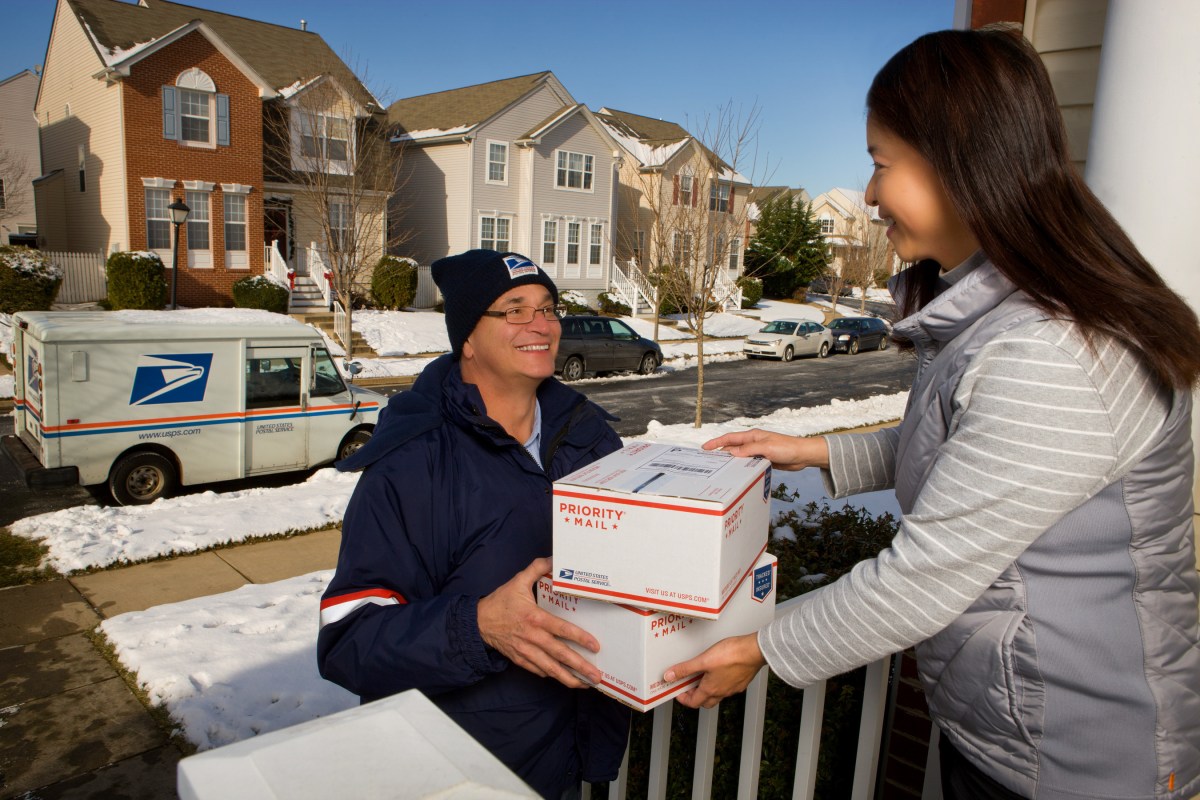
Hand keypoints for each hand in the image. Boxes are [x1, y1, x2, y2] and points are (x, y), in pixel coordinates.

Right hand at [476, 557, 602, 688]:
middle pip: (559, 654)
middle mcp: (532, 637)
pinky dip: (552, 675)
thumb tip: (554, 558)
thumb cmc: (500, 602)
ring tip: (585, 684)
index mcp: (534, 618)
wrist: (477, 622)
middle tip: (596, 676)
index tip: (595, 646)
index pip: (561, 630)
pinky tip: (566, 679)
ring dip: (569, 678)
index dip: (579, 638)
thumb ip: (537, 568)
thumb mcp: (518, 581)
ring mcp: (525, 651)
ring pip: (550, 668)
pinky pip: (539, 670)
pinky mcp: (520, 659)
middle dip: (580, 666)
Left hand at [664, 633, 766, 708]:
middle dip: (695, 696)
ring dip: (708, 690)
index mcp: (711, 689)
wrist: (754, 651)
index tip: (678, 692)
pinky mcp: (741, 681)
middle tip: (689, 686)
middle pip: (705, 702)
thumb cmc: (732, 655)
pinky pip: (728, 687)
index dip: (683, 698)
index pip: (693, 702)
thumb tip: (670, 676)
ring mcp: (733, 688)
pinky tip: (719, 672)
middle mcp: (723, 692)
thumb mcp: (702, 660)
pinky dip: (720, 683)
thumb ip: (685, 669)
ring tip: (702, 676)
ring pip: (717, 695)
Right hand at [703, 428, 828, 470]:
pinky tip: (738, 474)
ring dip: (732, 462)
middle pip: (733, 448)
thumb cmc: (787, 448)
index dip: (716, 442)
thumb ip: (748, 450)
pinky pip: (749, 464)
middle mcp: (753, 443)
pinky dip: (742, 468)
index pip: (730, 438)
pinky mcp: (764, 460)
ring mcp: (758, 451)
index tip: (705, 448)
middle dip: (721, 453)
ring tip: (720, 470)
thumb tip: (731, 453)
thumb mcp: (766, 448)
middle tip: (709, 462)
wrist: (803, 455)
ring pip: (740, 457)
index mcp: (752, 436)